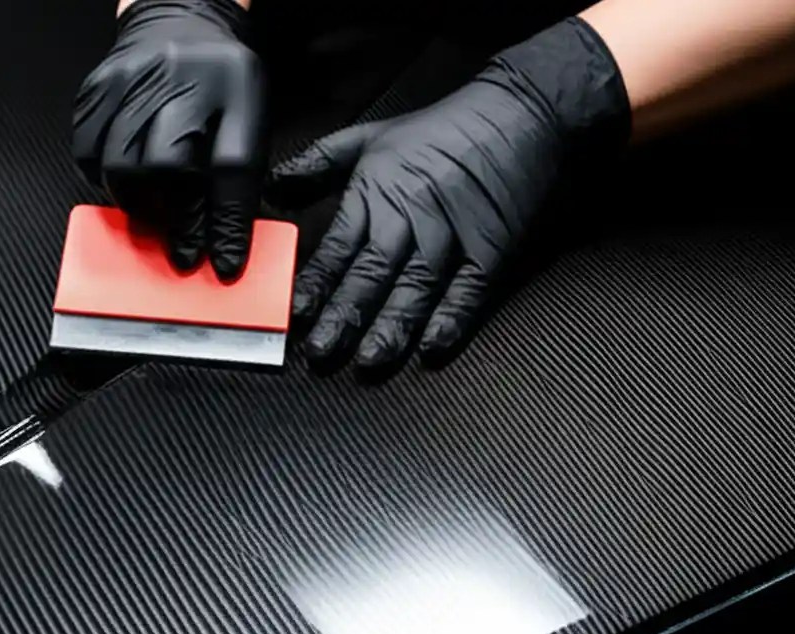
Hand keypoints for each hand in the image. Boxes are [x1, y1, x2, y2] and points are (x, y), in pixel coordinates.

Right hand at [73, 0, 262, 279]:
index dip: (225, 225)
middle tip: (182, 247)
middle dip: (177, 220)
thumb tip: (223, 241)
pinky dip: (104, 181)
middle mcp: (181, 80)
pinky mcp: (96, 89)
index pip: (232, 168)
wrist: (182, 18)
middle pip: (169, 168)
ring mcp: (132, 81)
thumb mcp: (251, 117)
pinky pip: (88, 152)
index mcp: (234, 89)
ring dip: (138, 206)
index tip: (221, 264)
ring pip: (122, 166)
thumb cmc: (222, 80)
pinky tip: (125, 183)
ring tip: (154, 215)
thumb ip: (240, 175)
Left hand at [266, 18, 628, 372]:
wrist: (520, 112)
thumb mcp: (371, 136)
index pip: (339, 246)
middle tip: (320, 352)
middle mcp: (411, 219)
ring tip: (370, 359)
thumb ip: (318, 164)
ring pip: (416, 287)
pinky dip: (452, 317)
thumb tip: (274, 186)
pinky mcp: (491, 250)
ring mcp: (453, 237)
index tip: (297, 310)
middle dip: (344, 315)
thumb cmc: (444, 129)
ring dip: (392, 326)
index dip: (318, 281)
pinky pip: (469, 290)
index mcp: (378, 195)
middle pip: (372, 274)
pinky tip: (434, 344)